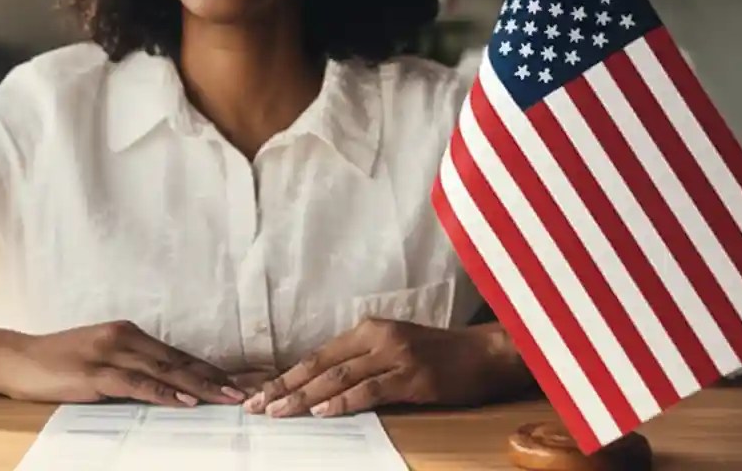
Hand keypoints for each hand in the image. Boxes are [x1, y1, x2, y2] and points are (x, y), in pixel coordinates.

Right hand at [0, 320, 246, 406]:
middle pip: (182, 360)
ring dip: (201, 386)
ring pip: (167, 371)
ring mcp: (111, 354)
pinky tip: (185, 401)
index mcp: (130, 333)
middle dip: (220, 376)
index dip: (215, 368)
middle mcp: (126, 337)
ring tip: (231, 398)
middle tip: (253, 388)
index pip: (182, 353)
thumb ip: (134, 367)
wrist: (17, 358)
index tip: (245, 378)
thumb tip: (171, 385)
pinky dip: (164, 393)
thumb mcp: (102, 359)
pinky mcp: (96, 373)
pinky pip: (138, 384)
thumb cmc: (59, 362)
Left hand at [243, 318, 495, 417]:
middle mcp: (378, 337)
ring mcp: (396, 356)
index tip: (260, 392)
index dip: (286, 375)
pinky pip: (370, 390)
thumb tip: (319, 386)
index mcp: (368, 329)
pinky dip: (343, 401)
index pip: (317, 355)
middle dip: (285, 387)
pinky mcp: (413, 377)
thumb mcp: (394, 348)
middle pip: (320, 365)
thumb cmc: (437, 355)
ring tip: (280, 412)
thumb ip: (360, 361)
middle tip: (258, 406)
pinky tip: (323, 411)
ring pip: (339, 377)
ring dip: (305, 397)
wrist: (483, 354)